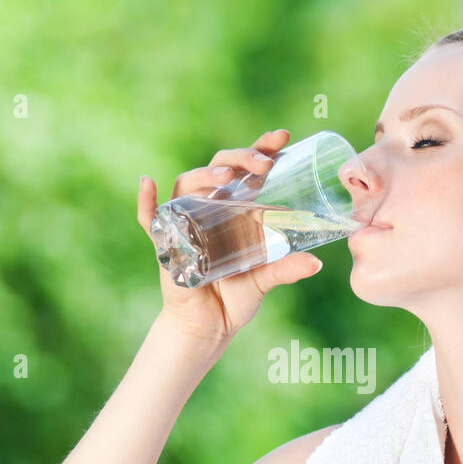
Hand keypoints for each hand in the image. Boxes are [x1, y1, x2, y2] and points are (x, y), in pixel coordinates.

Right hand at [137, 128, 323, 343]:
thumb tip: (316, 263)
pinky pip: (148, 218)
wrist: (209, 326)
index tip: (282, 137)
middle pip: (219, 167)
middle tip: (264, 163)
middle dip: (241, 157)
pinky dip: (146, 201)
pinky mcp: (165, 241)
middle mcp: (209, 208)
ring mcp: (185, 221)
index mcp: (235, 209)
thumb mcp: (264, 280)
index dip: (261, 149)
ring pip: (188, 184)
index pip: (247, 169)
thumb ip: (287, 268)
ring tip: (228, 176)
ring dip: (206, 174)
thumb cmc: (235, 298)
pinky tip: (148, 183)